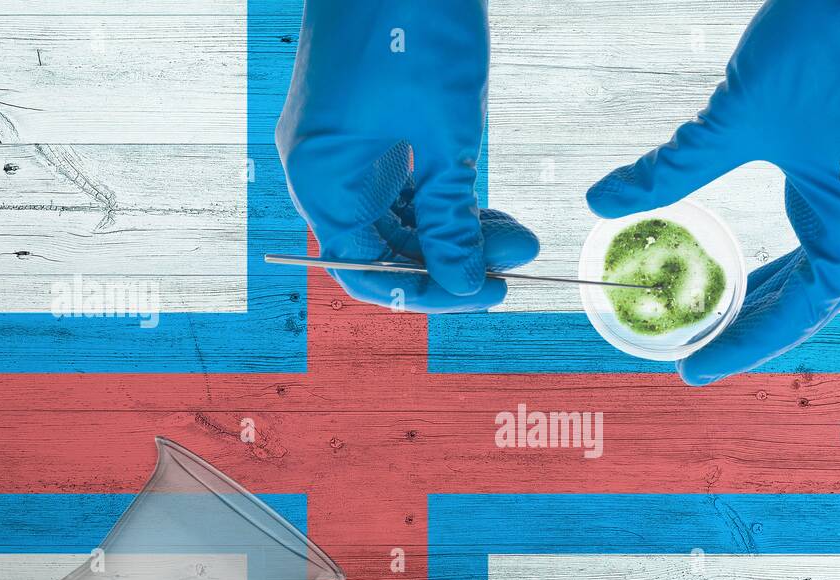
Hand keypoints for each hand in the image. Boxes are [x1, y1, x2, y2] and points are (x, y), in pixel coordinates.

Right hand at [276, 0, 537, 312]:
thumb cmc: (412, 25)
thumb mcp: (445, 138)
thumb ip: (451, 220)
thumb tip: (464, 284)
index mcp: (322, 181)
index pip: (369, 273)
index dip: (430, 293)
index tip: (488, 292)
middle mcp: (321, 170)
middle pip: (385, 248)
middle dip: (454, 258)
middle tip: (518, 258)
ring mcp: (340, 146)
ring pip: (398, 218)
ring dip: (454, 230)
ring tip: (516, 232)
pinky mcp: (362, 126)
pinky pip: (399, 183)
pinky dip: (442, 198)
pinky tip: (487, 205)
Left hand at [587, 0, 839, 383]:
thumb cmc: (816, 47)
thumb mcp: (731, 120)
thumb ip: (668, 170)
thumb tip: (600, 200)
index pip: (795, 314)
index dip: (740, 347)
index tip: (691, 370)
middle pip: (810, 305)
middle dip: (751, 332)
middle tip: (694, 358)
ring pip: (820, 278)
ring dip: (769, 302)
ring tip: (715, 327)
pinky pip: (827, 244)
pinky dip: (788, 267)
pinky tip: (749, 281)